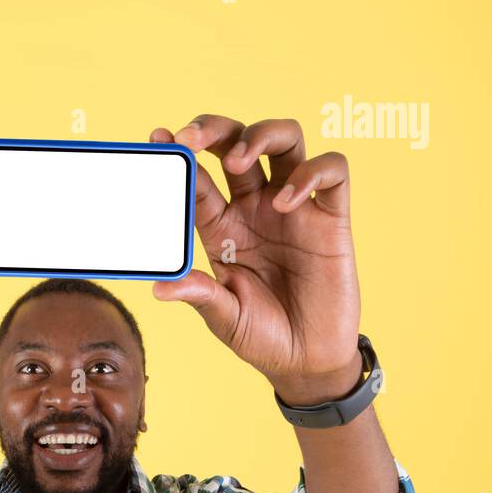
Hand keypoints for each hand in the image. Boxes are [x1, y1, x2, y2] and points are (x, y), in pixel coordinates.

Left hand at [149, 115, 362, 403]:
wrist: (308, 362)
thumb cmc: (263, 338)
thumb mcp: (224, 318)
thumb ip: (199, 295)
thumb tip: (160, 287)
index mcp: (223, 227)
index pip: (199, 178)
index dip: (181, 156)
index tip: (160, 139)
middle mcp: (256, 208)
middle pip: (238, 143)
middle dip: (215, 130)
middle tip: (194, 139)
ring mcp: (295, 208)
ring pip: (285, 141)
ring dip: (260, 135)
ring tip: (239, 162)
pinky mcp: (331, 217)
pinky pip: (331, 171)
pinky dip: (311, 173)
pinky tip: (287, 202)